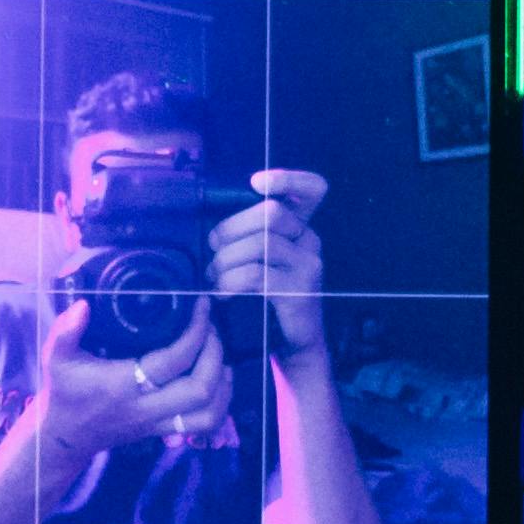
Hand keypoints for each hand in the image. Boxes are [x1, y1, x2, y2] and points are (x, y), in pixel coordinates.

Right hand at [32, 293, 228, 467]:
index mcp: (123, 386)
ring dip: (223, 382)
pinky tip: (218, 379)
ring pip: (209, 413)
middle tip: (211, 329)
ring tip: (218, 353)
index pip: (174, 361)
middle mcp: (146, 408)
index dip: (196, 332)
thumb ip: (65, 330)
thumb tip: (85, 305)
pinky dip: (221, 403)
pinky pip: (205, 425)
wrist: (65, 436)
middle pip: (200, 389)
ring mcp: (158, 423)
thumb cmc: (64, 391)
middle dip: (215, 354)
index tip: (201, 307)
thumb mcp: (56, 358)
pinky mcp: (164, 431)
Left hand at [214, 165, 332, 356]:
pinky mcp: (299, 290)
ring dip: (226, 260)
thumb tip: (212, 230)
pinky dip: (231, 281)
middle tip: (213, 249)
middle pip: (271, 213)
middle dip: (232, 228)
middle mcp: (310, 241)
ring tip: (214, 277)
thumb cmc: (268, 296)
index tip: (256, 183)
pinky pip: (256, 274)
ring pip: (261, 243)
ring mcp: (308, 265)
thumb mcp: (262, 260)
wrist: (293, 344)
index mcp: (301, 227)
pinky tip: (222, 292)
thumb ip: (249, 237)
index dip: (287, 179)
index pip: (312, 189)